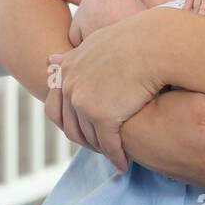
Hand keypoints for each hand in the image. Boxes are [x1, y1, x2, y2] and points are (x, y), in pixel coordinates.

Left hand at [46, 9, 164, 173]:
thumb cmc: (133, 40)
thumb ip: (72, 56)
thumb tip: (49, 59)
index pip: (58, 109)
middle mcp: (70, 87)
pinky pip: (108, 145)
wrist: (155, 45)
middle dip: (87, 141)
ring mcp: (83, 102)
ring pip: (91, 138)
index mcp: (67, 70)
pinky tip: (124, 164)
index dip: (74, 123)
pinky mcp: (102, 117)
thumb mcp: (94, 43)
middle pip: (73, 127)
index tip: (88, 129)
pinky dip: (117, 157)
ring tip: (114, 157)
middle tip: (102, 149)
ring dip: (102, 151)